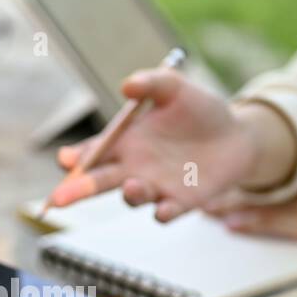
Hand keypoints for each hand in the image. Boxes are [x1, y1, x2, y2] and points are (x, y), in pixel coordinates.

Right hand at [48, 70, 296, 221]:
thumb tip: (128, 86)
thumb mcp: (176, 88)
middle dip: (77, 190)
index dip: (76, 157)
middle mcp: (134, 167)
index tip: (66, 159)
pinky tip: (163, 210)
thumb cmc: (200, 110)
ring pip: (132, 197)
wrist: (236, 136)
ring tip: (131, 186)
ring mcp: (156, 187)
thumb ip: (152, 84)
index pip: (93, 151)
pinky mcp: (180, 202)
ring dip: (129, 194)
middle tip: (59, 199)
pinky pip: (166, 213)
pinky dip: (163, 213)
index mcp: (126, 140)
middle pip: (98, 182)